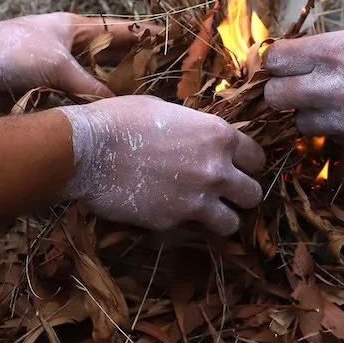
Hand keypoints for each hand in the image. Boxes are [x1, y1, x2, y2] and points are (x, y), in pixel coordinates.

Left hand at [0, 12, 156, 113]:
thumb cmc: (11, 52)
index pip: (121, 30)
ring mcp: (59, 76)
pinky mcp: (45, 99)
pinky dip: (90, 116)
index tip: (176, 44)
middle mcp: (72, 51)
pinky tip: (110, 128)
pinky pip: (75, 108)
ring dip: (113, 98)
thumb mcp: (58, 64)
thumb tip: (118, 107)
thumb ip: (91, 86)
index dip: (148, 36)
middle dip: (136, 72)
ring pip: (96, 88)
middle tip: (167, 87)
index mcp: (77, 29)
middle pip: (113, 61)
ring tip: (145, 112)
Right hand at [60, 97, 264, 234]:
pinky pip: (194, 232)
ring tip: (206, 214)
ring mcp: (197, 198)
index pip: (257, 158)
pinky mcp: (173, 221)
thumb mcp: (167, 110)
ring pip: (232, 223)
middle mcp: (216, 169)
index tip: (237, 169)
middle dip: (241, 196)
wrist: (86, 149)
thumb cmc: (121, 119)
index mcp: (218, 135)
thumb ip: (193, 128)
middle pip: (253, 194)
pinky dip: (187, 227)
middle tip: (225, 195)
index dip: (248, 165)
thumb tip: (197, 138)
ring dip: (222, 219)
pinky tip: (171, 215)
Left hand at [264, 18, 343, 160]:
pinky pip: (332, 139)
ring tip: (331, 106)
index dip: (275, 61)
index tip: (284, 63)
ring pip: (299, 123)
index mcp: (337, 52)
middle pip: (274, 96)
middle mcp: (332, 87)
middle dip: (279, 92)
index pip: (277, 58)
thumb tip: (331, 45)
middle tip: (295, 89)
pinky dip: (338, 133)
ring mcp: (343, 119)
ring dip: (308, 116)